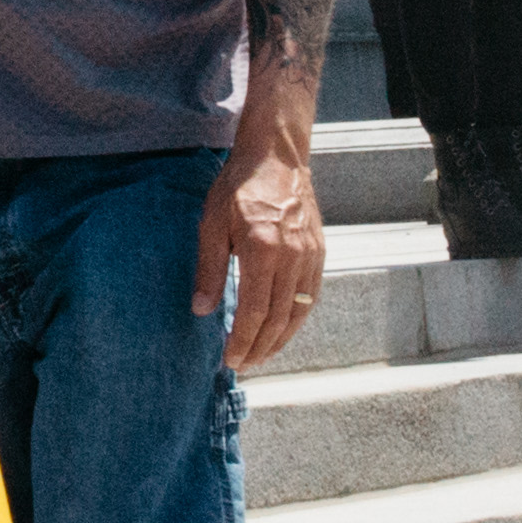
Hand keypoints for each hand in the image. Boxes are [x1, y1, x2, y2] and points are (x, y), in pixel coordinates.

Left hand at [200, 150, 324, 369]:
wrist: (275, 157)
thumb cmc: (238, 187)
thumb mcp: (211, 225)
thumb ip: (209, 270)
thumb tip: (202, 309)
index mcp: (263, 250)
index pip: (254, 311)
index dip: (242, 340)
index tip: (230, 358)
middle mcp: (292, 257)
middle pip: (278, 318)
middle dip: (260, 347)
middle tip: (243, 364)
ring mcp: (309, 256)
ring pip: (298, 311)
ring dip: (280, 339)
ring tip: (262, 355)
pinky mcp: (318, 252)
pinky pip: (310, 296)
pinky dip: (296, 319)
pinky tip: (282, 329)